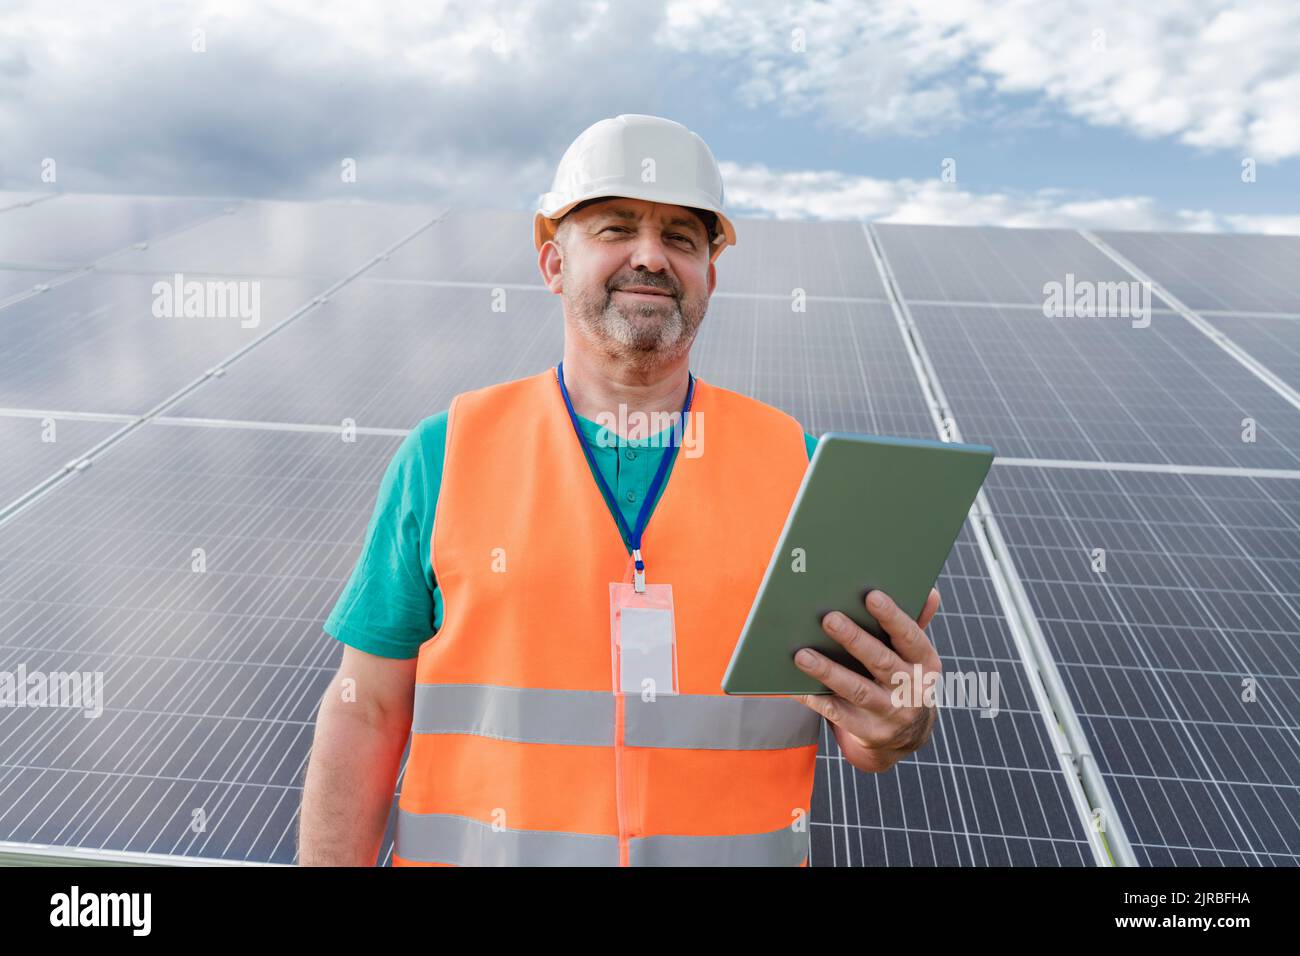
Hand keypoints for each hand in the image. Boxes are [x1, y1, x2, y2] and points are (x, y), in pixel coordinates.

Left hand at [792, 588, 942, 772]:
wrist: (907, 734)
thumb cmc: (903, 677)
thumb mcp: (915, 656)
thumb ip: (916, 623)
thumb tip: (931, 592)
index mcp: (925, 663)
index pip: (910, 636)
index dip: (892, 616)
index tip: (871, 595)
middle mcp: (912, 689)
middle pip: (881, 661)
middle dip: (854, 639)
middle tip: (829, 618)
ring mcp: (891, 713)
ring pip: (856, 690)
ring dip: (828, 671)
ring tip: (802, 655)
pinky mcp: (869, 732)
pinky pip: (837, 714)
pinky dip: (815, 700)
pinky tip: (795, 687)